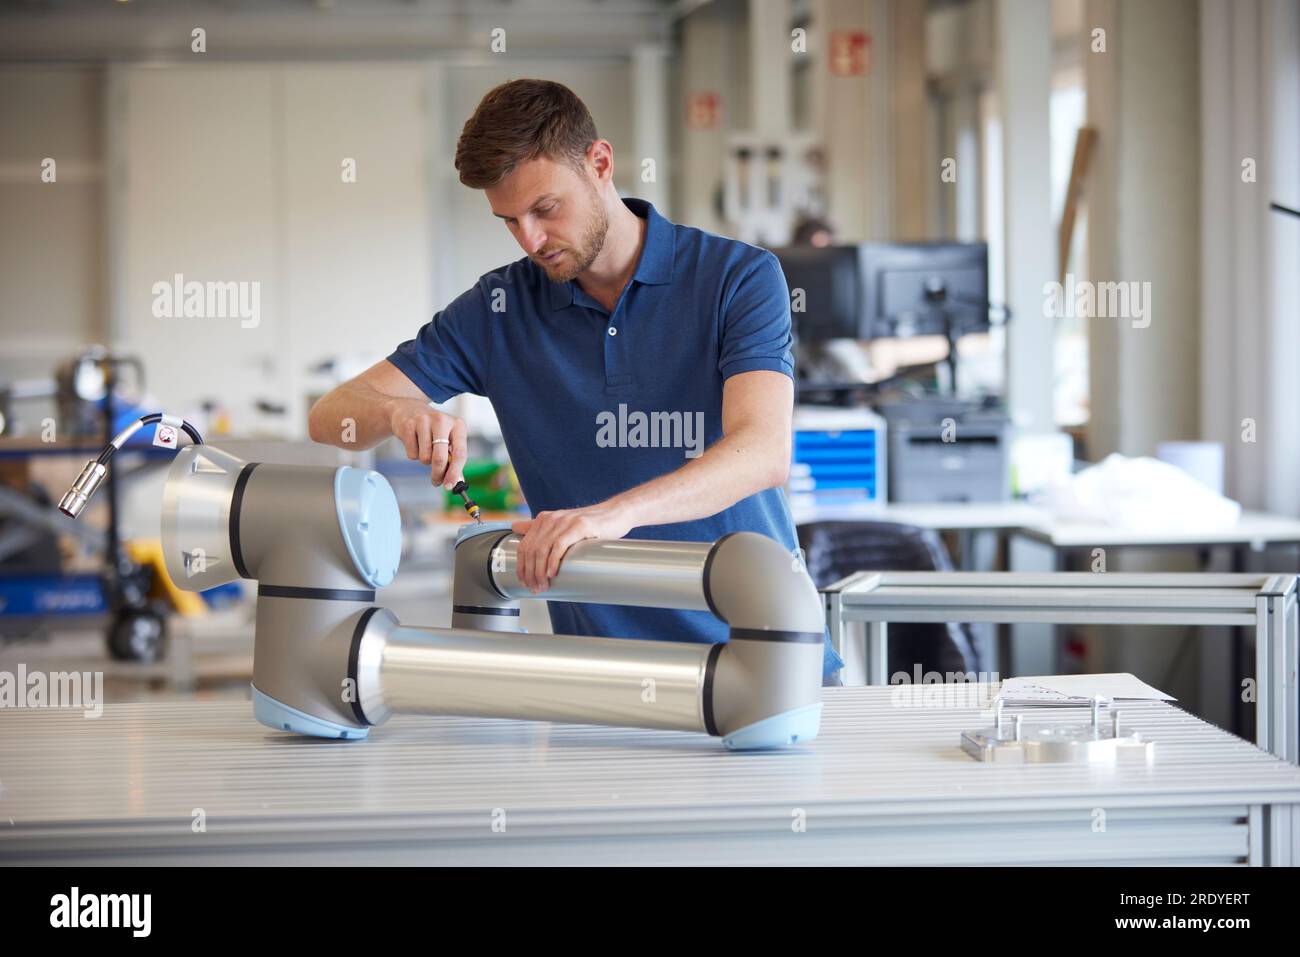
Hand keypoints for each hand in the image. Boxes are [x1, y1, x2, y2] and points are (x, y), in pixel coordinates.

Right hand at [387, 399, 467, 489]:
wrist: (408, 410)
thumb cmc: (433, 430)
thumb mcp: (448, 439)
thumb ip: (453, 460)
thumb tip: (457, 482)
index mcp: (458, 425)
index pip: (460, 453)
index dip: (455, 473)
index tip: (450, 486)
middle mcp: (442, 421)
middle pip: (440, 458)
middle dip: (438, 473)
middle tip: (436, 481)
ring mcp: (424, 421)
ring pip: (425, 457)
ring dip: (424, 460)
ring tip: (424, 449)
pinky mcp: (408, 425)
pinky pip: (412, 454)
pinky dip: (413, 455)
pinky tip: (414, 442)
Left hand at [511, 504, 633, 593]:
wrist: (616, 514)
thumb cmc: (589, 524)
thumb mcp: (561, 524)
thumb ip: (538, 526)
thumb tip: (515, 527)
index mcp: (544, 519)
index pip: (524, 545)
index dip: (521, 566)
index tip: (524, 582)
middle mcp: (552, 518)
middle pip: (532, 550)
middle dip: (530, 573)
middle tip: (535, 588)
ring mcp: (565, 521)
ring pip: (543, 549)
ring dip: (540, 571)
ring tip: (543, 585)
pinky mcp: (580, 526)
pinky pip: (559, 545)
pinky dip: (553, 561)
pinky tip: (553, 573)